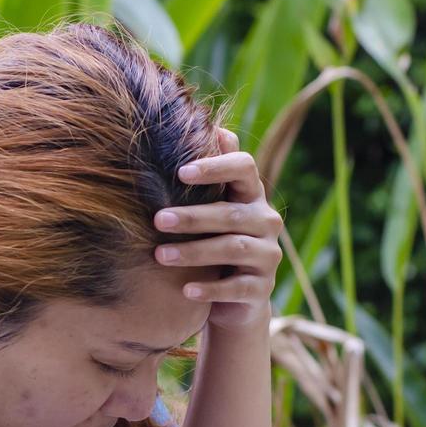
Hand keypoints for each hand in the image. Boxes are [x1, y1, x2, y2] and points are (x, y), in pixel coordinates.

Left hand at [152, 126, 282, 330]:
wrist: (235, 299)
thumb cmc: (216, 241)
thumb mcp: (216, 206)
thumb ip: (215, 173)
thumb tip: (217, 127)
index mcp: (251, 195)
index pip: (244, 168)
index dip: (215, 167)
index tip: (180, 173)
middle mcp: (265, 221)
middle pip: (230, 213)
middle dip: (192, 217)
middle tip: (158, 219)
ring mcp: (267, 255)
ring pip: (232, 248)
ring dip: (194, 252)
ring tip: (160, 255)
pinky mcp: (261, 288)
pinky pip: (237, 287)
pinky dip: (210, 288)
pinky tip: (185, 291)